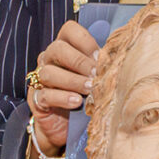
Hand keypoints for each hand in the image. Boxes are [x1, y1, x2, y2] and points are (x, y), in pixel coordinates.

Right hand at [28, 20, 99, 157]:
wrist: (67, 128)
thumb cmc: (86, 97)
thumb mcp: (96, 78)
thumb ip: (102, 65)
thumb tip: (121, 57)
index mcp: (66, 47)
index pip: (69, 30)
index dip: (84, 40)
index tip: (99, 56)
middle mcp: (50, 59)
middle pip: (57, 49)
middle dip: (79, 61)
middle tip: (96, 74)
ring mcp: (41, 79)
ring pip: (49, 72)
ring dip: (72, 80)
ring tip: (89, 89)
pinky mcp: (37, 100)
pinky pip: (44, 95)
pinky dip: (62, 97)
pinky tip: (76, 102)